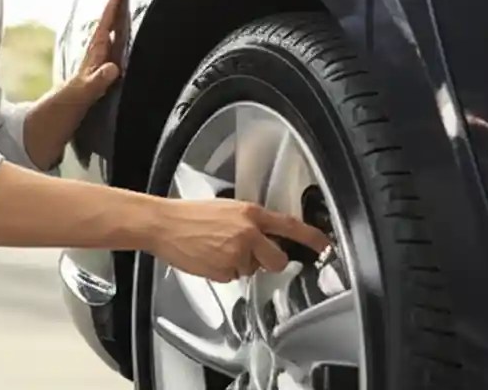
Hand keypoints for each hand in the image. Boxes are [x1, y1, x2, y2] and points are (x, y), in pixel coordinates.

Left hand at [66, 0, 128, 105]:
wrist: (42, 135)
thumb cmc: (58, 115)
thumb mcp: (78, 98)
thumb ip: (96, 83)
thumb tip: (114, 67)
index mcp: (91, 61)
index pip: (105, 25)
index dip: (114, 4)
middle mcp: (93, 63)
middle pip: (109, 28)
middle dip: (119, 7)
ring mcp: (93, 73)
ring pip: (111, 41)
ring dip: (119, 25)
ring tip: (130, 9)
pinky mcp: (95, 86)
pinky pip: (112, 59)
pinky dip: (120, 48)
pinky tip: (125, 50)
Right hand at [148, 198, 331, 282]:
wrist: (164, 225)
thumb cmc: (189, 215)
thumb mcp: (227, 209)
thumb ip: (250, 221)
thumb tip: (266, 236)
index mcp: (250, 214)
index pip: (290, 226)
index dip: (311, 238)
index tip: (324, 246)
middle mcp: (248, 234)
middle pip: (277, 259)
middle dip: (268, 261)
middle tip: (251, 255)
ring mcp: (237, 254)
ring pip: (252, 270)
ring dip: (239, 264)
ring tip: (216, 249)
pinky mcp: (224, 271)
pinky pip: (233, 277)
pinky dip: (223, 271)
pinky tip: (209, 257)